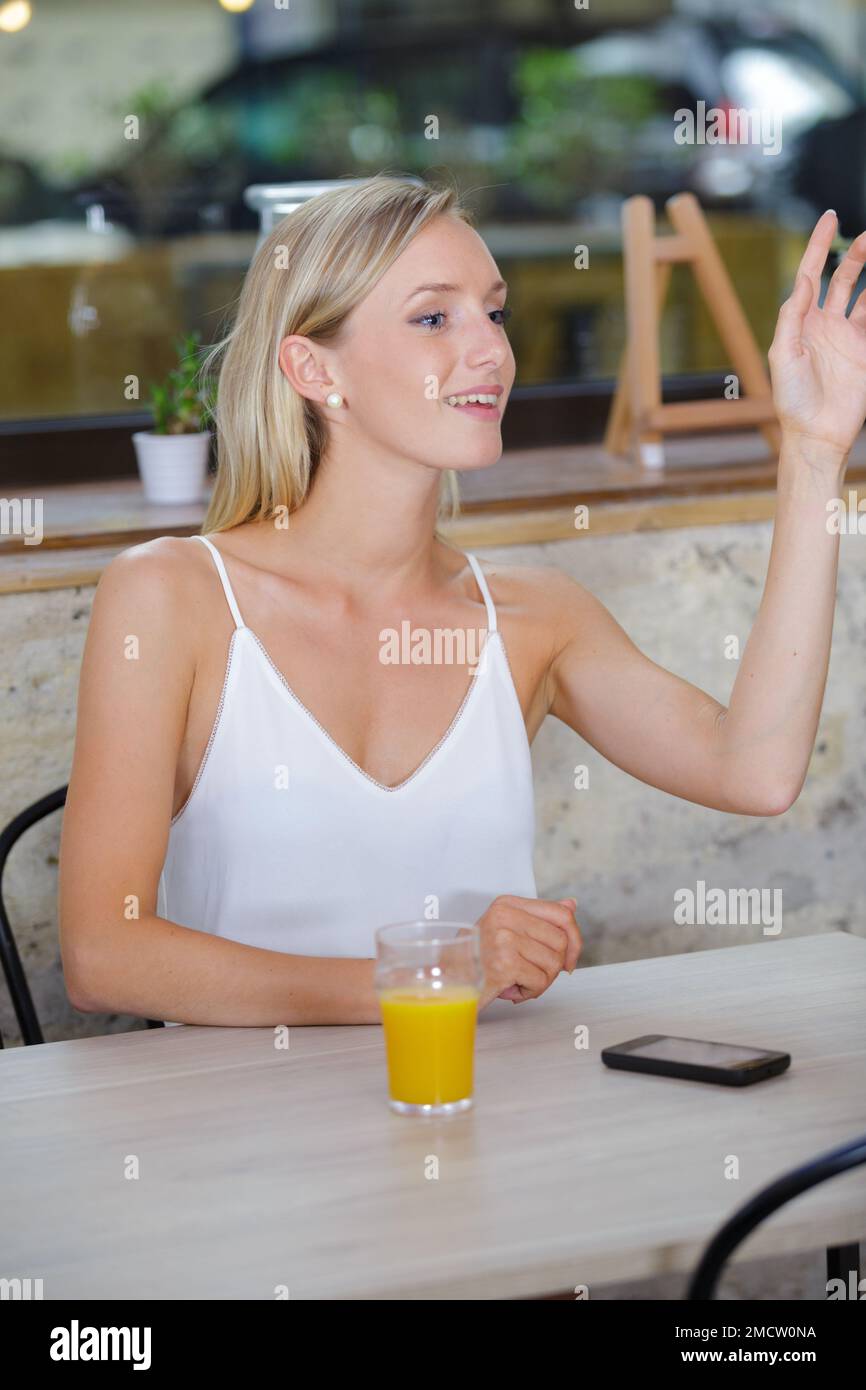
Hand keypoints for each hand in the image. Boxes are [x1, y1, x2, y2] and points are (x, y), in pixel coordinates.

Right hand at [475, 895, 581, 1009]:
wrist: (444, 980)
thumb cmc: (476, 958)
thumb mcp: (506, 929)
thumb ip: (539, 917)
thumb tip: (572, 905)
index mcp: (507, 904)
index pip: (561, 914)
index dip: (574, 939)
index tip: (568, 959)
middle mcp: (505, 916)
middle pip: (561, 942)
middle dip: (553, 966)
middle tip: (532, 975)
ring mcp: (504, 939)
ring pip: (553, 964)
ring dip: (540, 981)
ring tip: (518, 981)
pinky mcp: (504, 963)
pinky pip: (540, 982)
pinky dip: (530, 992)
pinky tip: (512, 990)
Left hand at [768, 209, 865, 461]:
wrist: (816, 433)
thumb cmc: (791, 399)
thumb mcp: (783, 354)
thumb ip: (792, 315)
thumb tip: (802, 277)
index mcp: (801, 321)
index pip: (811, 274)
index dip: (819, 245)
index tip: (830, 218)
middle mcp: (826, 324)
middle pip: (843, 277)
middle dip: (855, 253)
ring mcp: (849, 336)